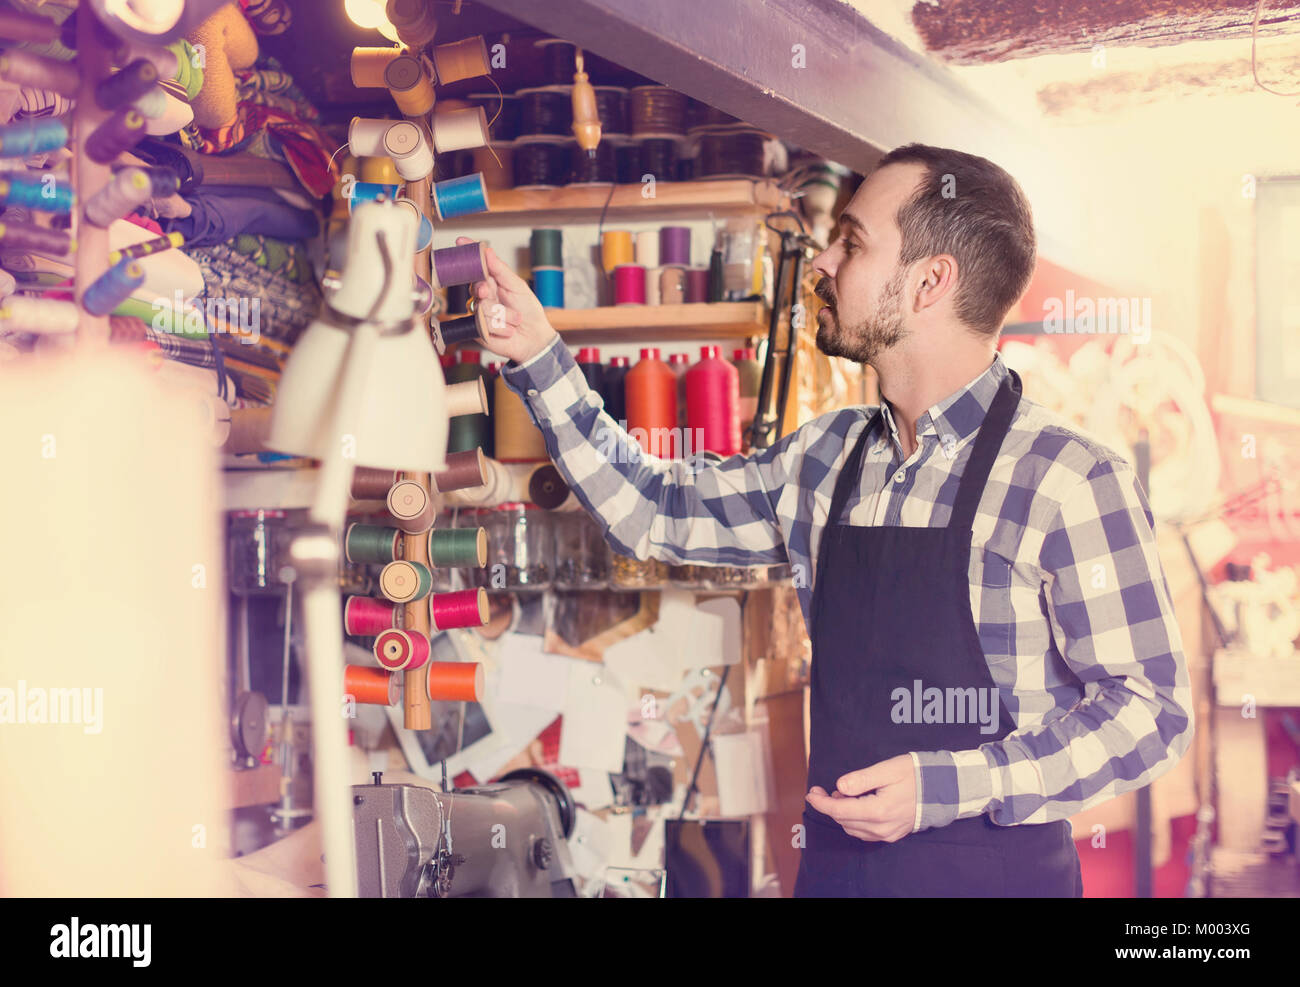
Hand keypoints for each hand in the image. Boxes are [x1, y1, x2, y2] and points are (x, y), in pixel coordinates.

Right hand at [459, 236, 556, 364]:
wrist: (534, 339)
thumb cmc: (528, 311)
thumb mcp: (518, 287)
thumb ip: (501, 270)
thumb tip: (488, 251)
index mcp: (492, 281)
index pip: (478, 265)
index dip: (469, 253)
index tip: (461, 240)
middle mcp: (483, 295)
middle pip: (474, 285)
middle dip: (481, 288)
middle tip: (487, 292)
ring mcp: (479, 312)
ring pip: (481, 307)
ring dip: (503, 315)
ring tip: (516, 320)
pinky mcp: (477, 329)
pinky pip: (483, 324)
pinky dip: (500, 327)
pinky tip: (509, 331)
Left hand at [804, 754, 915, 842]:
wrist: (941, 789)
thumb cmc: (915, 774)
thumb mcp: (887, 769)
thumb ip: (861, 779)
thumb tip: (839, 787)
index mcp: (878, 811)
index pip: (839, 811)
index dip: (821, 803)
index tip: (811, 793)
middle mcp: (881, 828)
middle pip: (843, 821)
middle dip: (829, 806)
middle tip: (824, 790)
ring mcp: (887, 834)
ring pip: (852, 828)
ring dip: (841, 813)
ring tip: (844, 795)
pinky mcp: (891, 835)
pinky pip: (864, 832)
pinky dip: (853, 820)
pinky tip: (856, 806)